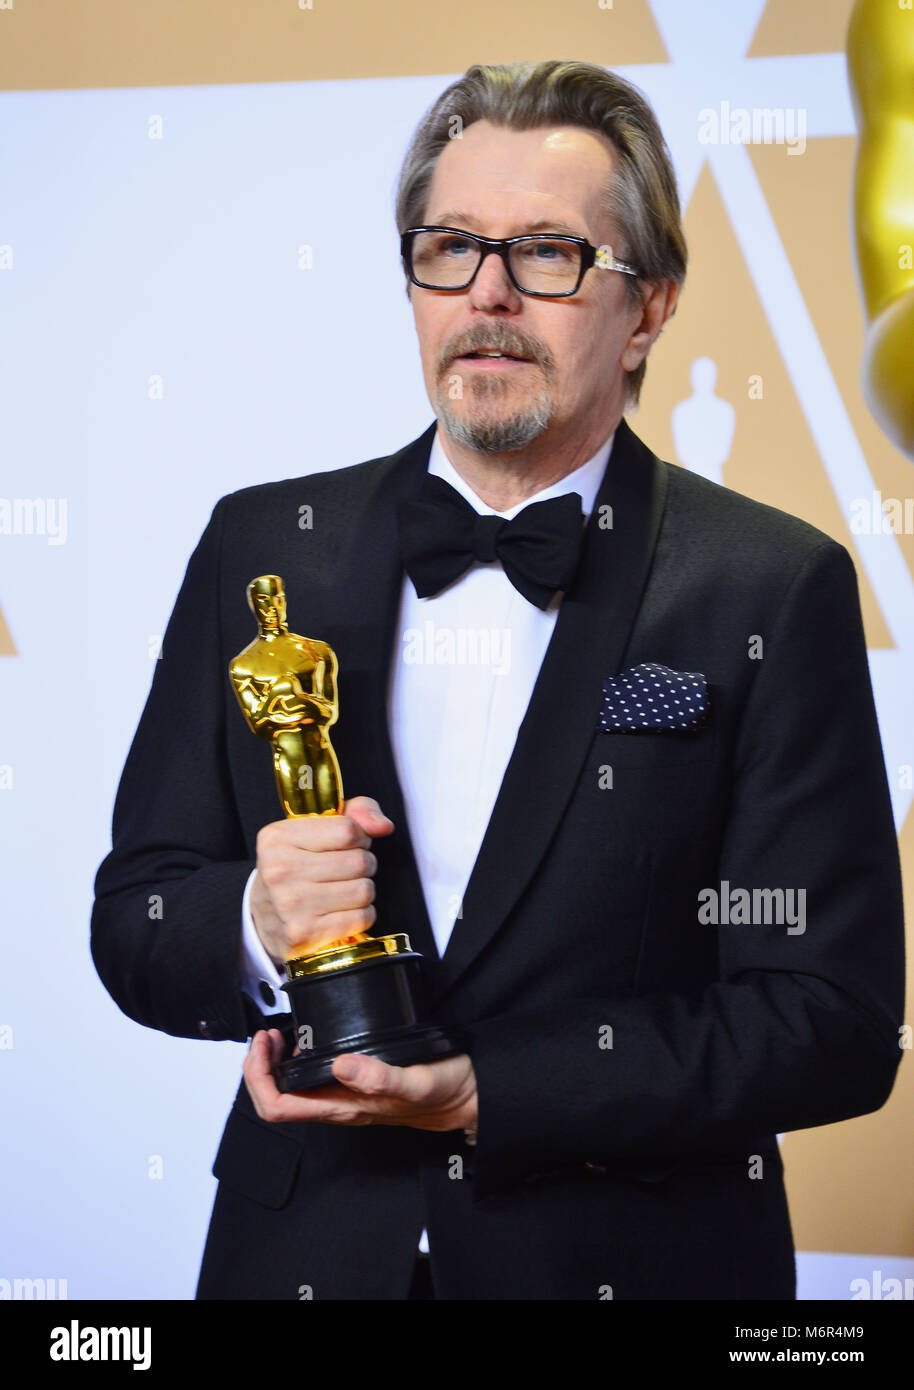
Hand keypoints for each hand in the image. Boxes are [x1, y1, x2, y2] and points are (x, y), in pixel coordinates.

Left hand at [244, 1029, 477, 1132]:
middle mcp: (339, 1106)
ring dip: (274, 1065)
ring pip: (290, 1092)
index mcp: (345, 1108)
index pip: (278, 1108)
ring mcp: (344, 1098)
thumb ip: (381, 1077)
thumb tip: (341, 1066)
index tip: (266, 1044)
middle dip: (260, 1068)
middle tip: (268, 1035)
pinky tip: (308, 1040)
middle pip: (275, 1101)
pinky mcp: (353, 1086)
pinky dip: (297, 1060)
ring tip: (279, 1035)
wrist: (467, 1098)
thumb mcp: (418, 1080)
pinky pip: (311, 1081)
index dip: (260, 1077)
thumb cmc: (445, 1092)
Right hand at [250, 796, 393, 963]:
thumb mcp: (316, 828)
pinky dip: (362, 914)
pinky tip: (342, 911)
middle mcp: (279, 870)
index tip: (349, 844)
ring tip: (344, 890)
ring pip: (364, 890)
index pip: (348, 830)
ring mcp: (290, 904)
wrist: (264, 918)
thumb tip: (383, 826)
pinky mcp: (303, 933)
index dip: (360, 837)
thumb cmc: (298, 865)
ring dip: (363, 891)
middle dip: (364, 864)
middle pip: (359, 861)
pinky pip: (361, 917)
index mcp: (278, 838)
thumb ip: (356, 812)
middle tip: (347, 871)